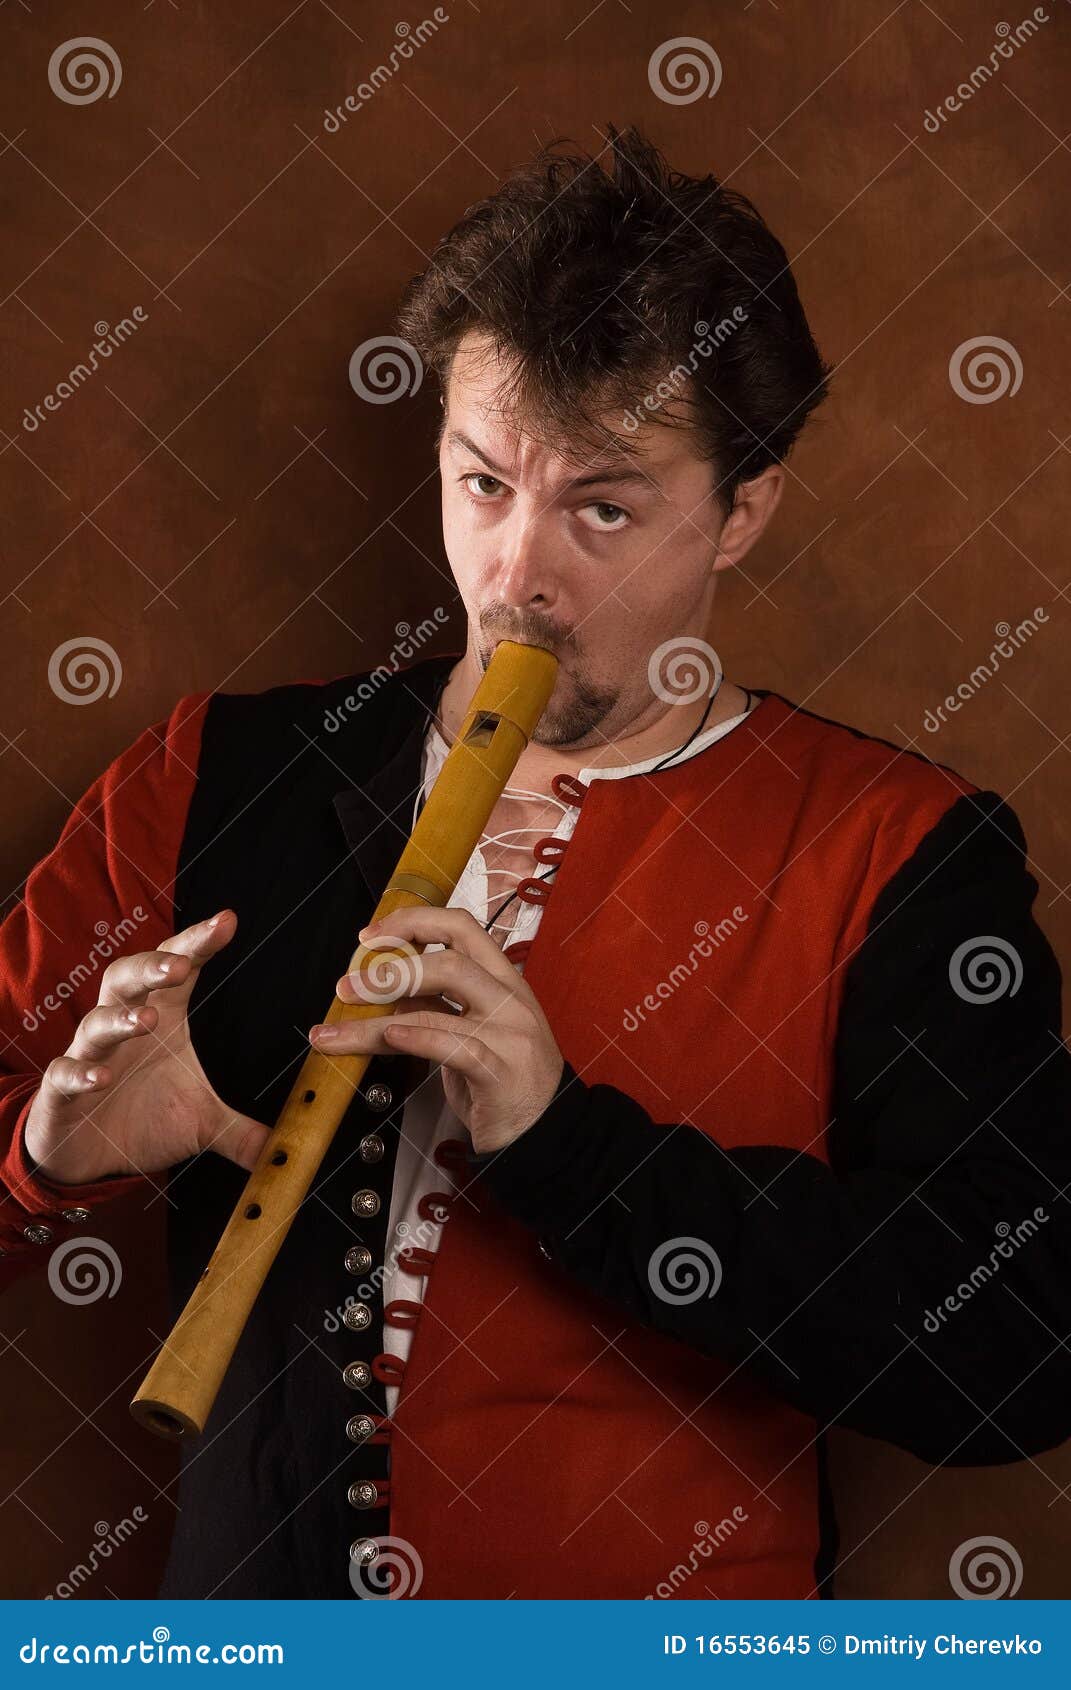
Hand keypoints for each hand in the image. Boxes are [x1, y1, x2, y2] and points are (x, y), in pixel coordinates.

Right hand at [22, 910, 270, 1185]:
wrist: (87, 1157)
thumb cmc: (145, 1120)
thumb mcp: (203, 1125)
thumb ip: (246, 1132)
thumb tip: (292, 1148)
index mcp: (161, 1019)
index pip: (179, 969)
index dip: (198, 943)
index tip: (227, 921)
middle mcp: (123, 1028)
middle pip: (129, 978)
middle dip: (152, 966)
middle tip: (180, 964)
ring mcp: (89, 1055)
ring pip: (96, 1022)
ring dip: (120, 1019)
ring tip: (146, 1023)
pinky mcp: (60, 1090)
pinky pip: (65, 1073)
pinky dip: (81, 1072)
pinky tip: (100, 1077)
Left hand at [311, 906, 564, 1154]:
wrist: (542, 1133)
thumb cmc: (504, 1084)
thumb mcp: (473, 1033)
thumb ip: (438, 1007)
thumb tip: (388, 988)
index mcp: (505, 981)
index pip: (461, 927)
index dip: (412, 922)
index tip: (371, 937)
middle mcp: (511, 1000)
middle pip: (450, 959)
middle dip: (390, 968)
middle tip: (347, 987)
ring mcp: (509, 1035)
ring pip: (439, 1006)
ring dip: (378, 1016)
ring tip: (339, 1030)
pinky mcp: (500, 1073)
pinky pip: (453, 1047)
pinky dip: (415, 1038)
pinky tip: (388, 1037)